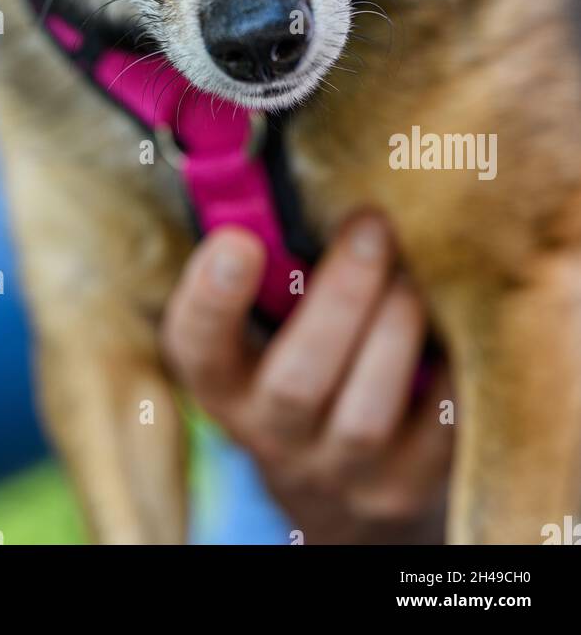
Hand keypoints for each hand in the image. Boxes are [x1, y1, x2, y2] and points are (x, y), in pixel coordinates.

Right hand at [162, 214, 451, 543]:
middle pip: (296, 383)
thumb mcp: (269, 314)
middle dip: (340, 298)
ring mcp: (338, 472)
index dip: (212, 299)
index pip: (197, 346)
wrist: (335, 472)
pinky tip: (454, 323)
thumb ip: (277, 256)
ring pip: (365, 416)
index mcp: (223, 379)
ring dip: (396, 330)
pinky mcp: (402, 492)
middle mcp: (270, 433)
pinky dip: (448, 374)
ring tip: (415, 274)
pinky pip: (435, 437)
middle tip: (372, 223)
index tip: (239, 241)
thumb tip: (300, 159)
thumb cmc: (301, 349)